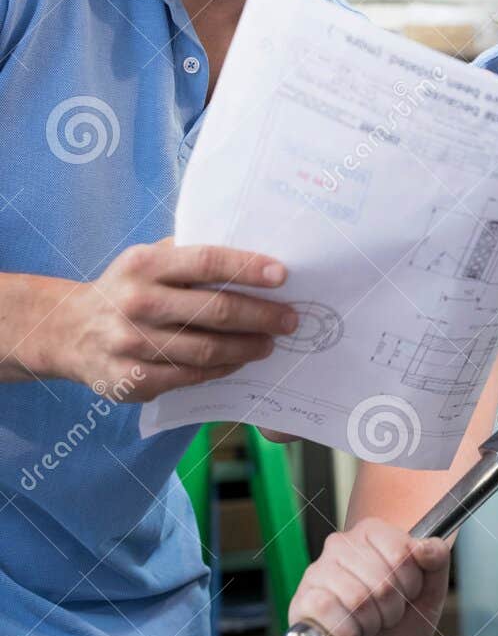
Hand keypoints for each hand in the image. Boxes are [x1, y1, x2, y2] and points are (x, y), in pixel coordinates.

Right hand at [47, 239, 297, 400]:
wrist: (68, 330)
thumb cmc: (126, 289)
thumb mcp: (146, 260)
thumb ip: (187, 256)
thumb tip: (251, 256)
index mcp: (143, 266)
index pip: (206, 262)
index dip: (247, 267)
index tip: (282, 274)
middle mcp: (136, 303)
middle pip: (214, 311)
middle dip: (261, 315)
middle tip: (290, 318)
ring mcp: (132, 344)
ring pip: (206, 350)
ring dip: (247, 347)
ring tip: (270, 342)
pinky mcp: (131, 380)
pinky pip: (190, 377)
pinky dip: (221, 370)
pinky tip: (238, 362)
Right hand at [287, 517, 450, 635]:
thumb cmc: (398, 625)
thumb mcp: (429, 594)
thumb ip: (436, 561)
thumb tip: (425, 547)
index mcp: (372, 533)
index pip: (402, 553)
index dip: (412, 584)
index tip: (407, 594)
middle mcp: (341, 544)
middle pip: (383, 581)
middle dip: (393, 611)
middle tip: (386, 617)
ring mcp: (318, 572)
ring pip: (358, 598)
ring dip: (372, 626)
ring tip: (368, 628)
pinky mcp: (302, 600)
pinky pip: (328, 611)